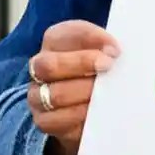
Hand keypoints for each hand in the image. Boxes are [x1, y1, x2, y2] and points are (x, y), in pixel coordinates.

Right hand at [27, 20, 120, 154]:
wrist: (89, 104)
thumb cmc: (100, 69)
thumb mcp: (105, 52)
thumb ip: (108, 48)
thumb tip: (116, 52)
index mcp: (55, 42)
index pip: (65, 33)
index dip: (91, 38)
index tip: (114, 48)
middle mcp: (39, 67)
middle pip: (50, 65)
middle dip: (82, 63)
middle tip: (108, 66)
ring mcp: (37, 95)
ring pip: (55, 94)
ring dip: (84, 92)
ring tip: (107, 92)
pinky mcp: (44, 120)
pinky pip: (58, 120)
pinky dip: (81, 115)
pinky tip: (97, 110)